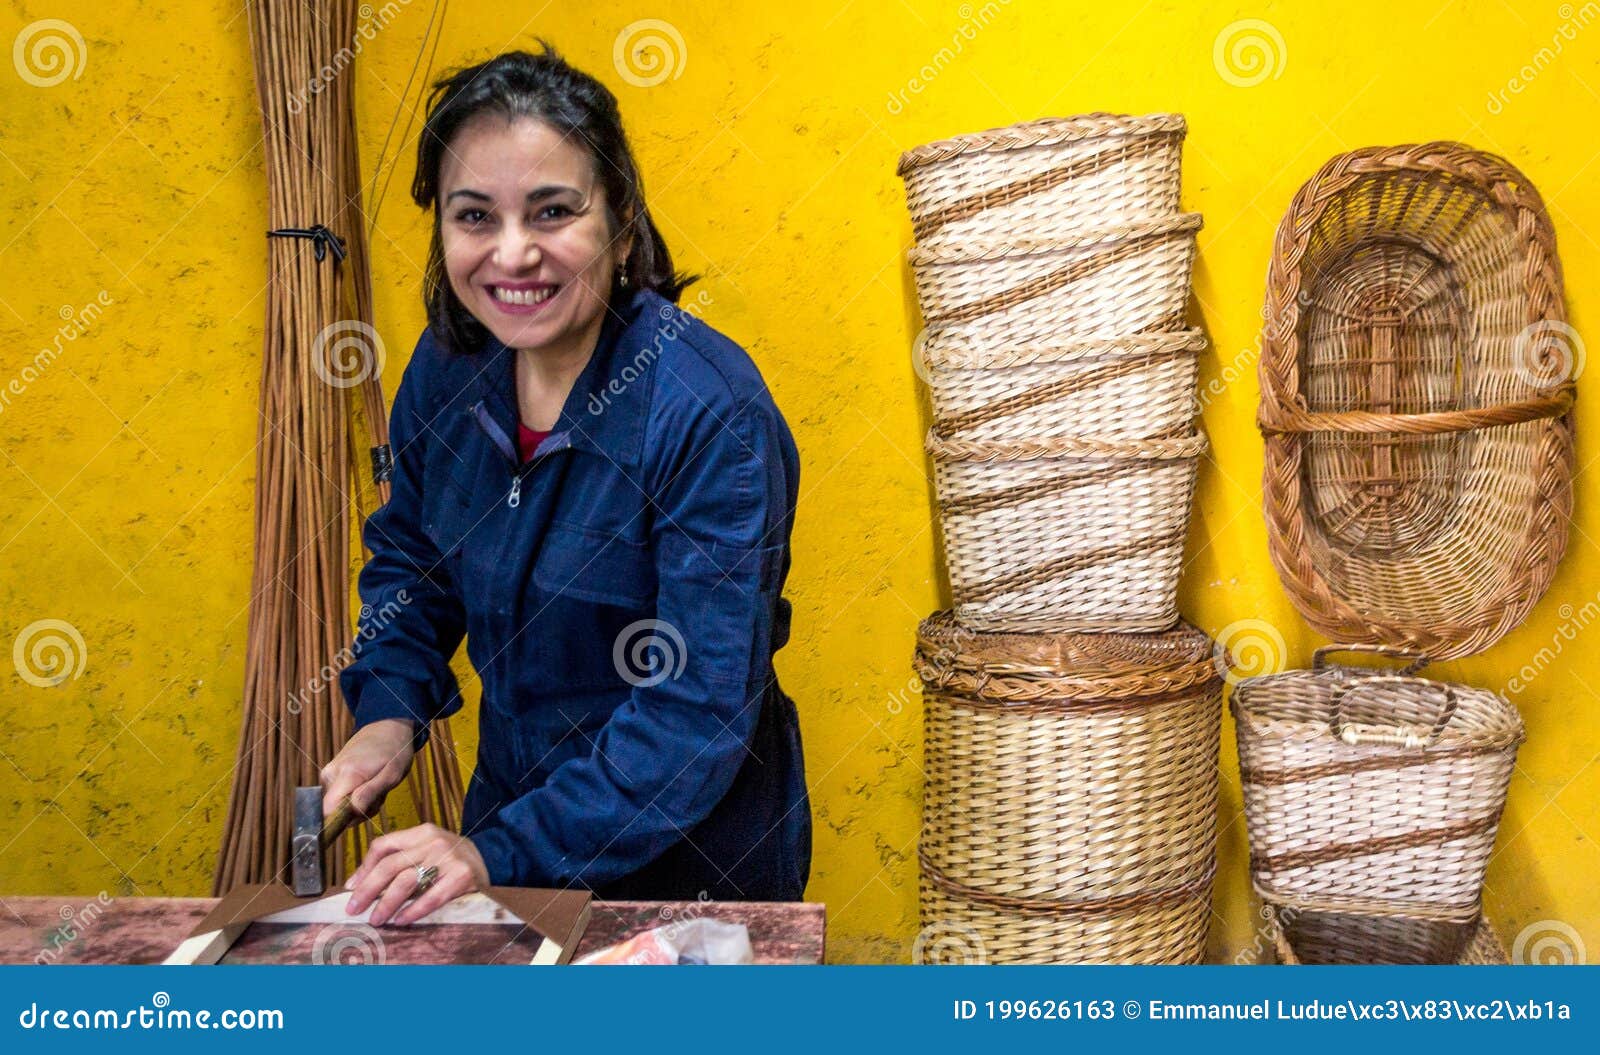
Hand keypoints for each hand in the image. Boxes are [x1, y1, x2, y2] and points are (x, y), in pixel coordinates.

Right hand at [319, 718, 414, 823]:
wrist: (387, 727)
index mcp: (347, 773)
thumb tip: (352, 811)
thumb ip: (371, 793)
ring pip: (339, 806)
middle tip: (378, 795)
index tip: (362, 814)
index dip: (342, 820)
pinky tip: (367, 784)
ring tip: (375, 787)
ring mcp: (328, 774)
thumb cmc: (394, 751)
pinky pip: (339, 797)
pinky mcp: (329, 775)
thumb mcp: (392, 774)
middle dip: (358, 812)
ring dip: (359, 804)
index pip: (327, 811)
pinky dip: (355, 797)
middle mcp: (331, 774)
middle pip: (335, 811)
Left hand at [343, 823, 489, 925]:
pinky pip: (432, 896)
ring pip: (406, 880)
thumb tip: (357, 884)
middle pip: (390, 865)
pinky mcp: (462, 875)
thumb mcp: (426, 850)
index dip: (363, 868)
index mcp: (421, 832)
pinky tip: (402, 920)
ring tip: (376, 919)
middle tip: (354, 909)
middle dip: (368, 889)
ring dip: (386, 903)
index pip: (384, 845)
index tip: (351, 888)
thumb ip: (398, 861)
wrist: (492, 860)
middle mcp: (433, 841)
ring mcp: (449, 857)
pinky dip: (414, 910)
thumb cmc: (451, 859)